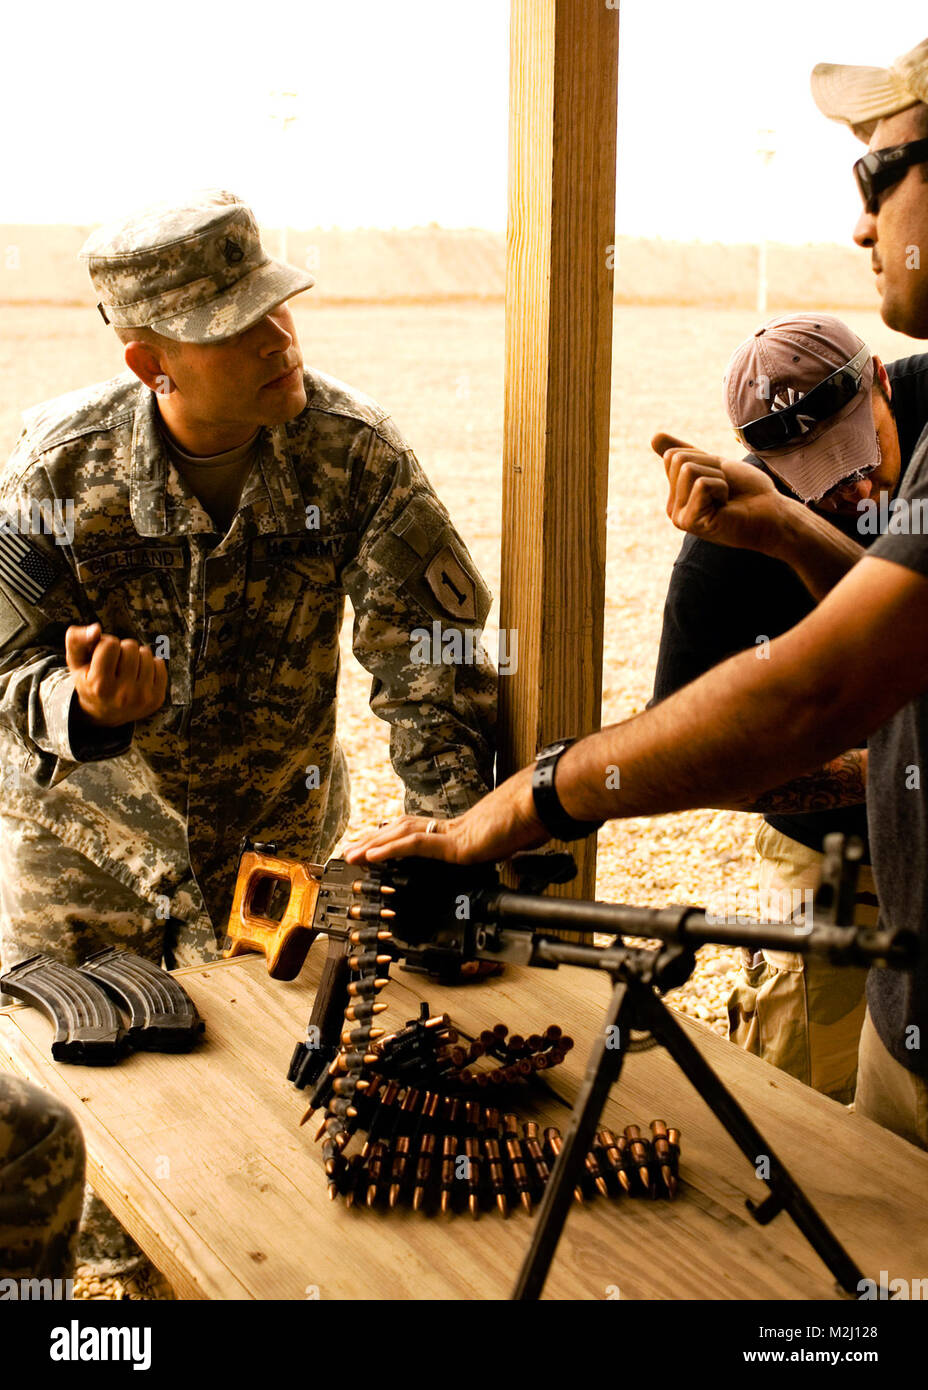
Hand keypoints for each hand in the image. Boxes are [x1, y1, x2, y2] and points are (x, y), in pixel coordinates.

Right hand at [65, 622, 167, 726]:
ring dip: (136, 656)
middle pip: (130, 646)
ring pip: (146, 653)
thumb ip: (76, 640)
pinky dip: (149, 664)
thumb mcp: (75, 661)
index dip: (104, 645)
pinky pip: (159, 663)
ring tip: (125, 670)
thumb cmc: (89, 679)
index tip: (100, 658)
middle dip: (121, 650)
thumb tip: (96, 629)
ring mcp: (143, 697)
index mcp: (99, 686)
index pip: (110, 644)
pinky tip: (138, 676)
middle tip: (114, 665)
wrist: (104, 712)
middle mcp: (122, 695)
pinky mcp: (157, 698)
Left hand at [344, 766, 550, 865]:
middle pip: (400, 831)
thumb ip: (489, 852)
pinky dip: (391, 850)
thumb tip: (494, 857)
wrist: (538, 810)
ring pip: (401, 836)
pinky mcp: (454, 842)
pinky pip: (416, 845)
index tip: (372, 850)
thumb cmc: (526, 824)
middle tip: (349, 851)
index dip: (390, 840)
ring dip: (373, 845)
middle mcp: (448, 828)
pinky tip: (372, 856)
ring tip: (351, 854)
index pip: (415, 834)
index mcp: (457, 831)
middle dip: (373, 841)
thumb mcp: (501, 846)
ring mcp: (450, 834)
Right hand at [652, 432, 785, 552]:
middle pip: (678, 460)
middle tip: (725, 488)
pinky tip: (726, 506)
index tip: (720, 479)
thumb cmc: (747, 491)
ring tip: (726, 497)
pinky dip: (721, 487)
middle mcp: (673, 509)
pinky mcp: (691, 522)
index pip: (673, 455)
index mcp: (676, 496)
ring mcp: (680, 517)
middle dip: (710, 466)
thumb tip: (653, 436)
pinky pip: (701, 484)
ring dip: (717, 477)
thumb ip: (685, 453)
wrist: (771, 513)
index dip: (704, 458)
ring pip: (688, 470)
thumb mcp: (713, 465)